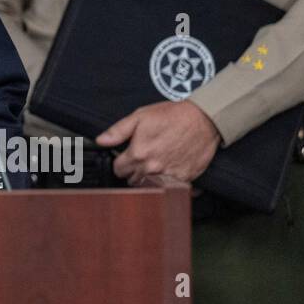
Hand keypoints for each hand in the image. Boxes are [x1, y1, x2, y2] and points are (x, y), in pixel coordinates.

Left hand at [96, 100, 220, 185]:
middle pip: (132, 180)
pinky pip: (171, 187)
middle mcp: (153, 168)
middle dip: (133, 171)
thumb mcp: (139, 116)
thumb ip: (118, 131)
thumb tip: (101, 141)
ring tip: (155, 164)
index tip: (125, 157)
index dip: (120, 162)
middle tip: (141, 158)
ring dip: (149, 179)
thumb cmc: (172, 116)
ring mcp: (169, 176)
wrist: (203, 119)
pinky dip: (169, 182)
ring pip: (150, 186)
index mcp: (138, 154)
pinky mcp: (185, 179)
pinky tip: (170, 168)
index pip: (118, 170)